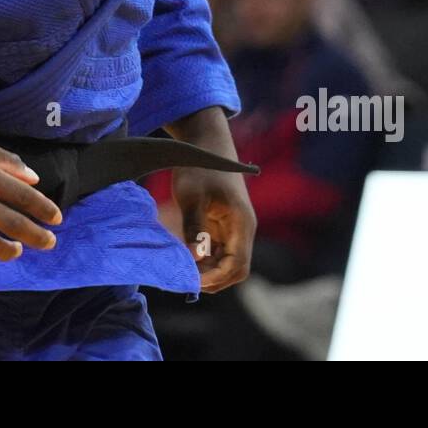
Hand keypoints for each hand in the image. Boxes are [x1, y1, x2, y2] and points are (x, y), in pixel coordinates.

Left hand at [171, 168, 254, 292]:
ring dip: (209, 271)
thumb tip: (194, 258)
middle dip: (214, 279)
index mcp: (242, 223)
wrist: (206, 146)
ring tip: (184, 270)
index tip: (193, 280)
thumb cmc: (200, 169)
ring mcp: (234, 230)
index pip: (237, 264)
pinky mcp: (223, 227)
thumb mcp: (192, 196)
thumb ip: (194, 227)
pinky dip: (206, 261)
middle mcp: (242, 230)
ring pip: (227, 263)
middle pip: (235, 269)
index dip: (217, 277)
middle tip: (186, 279)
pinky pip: (219, 252)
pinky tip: (187, 259)